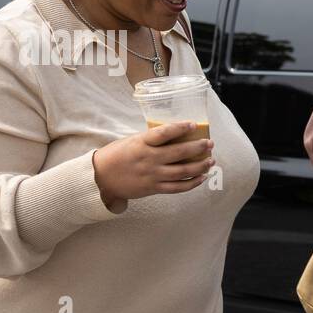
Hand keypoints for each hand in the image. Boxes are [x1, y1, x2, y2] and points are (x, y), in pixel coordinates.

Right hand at [93, 122, 215, 207]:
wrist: (101, 178)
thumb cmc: (117, 155)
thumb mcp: (131, 141)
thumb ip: (151, 139)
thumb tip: (174, 135)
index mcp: (142, 143)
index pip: (164, 133)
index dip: (180, 128)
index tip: (193, 124)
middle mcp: (149, 159)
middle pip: (179, 153)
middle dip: (198, 148)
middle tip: (210, 144)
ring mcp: (153, 175)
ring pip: (182, 172)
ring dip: (200, 166)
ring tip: (211, 161)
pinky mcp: (154, 188)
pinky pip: (177, 187)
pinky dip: (192, 183)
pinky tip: (202, 178)